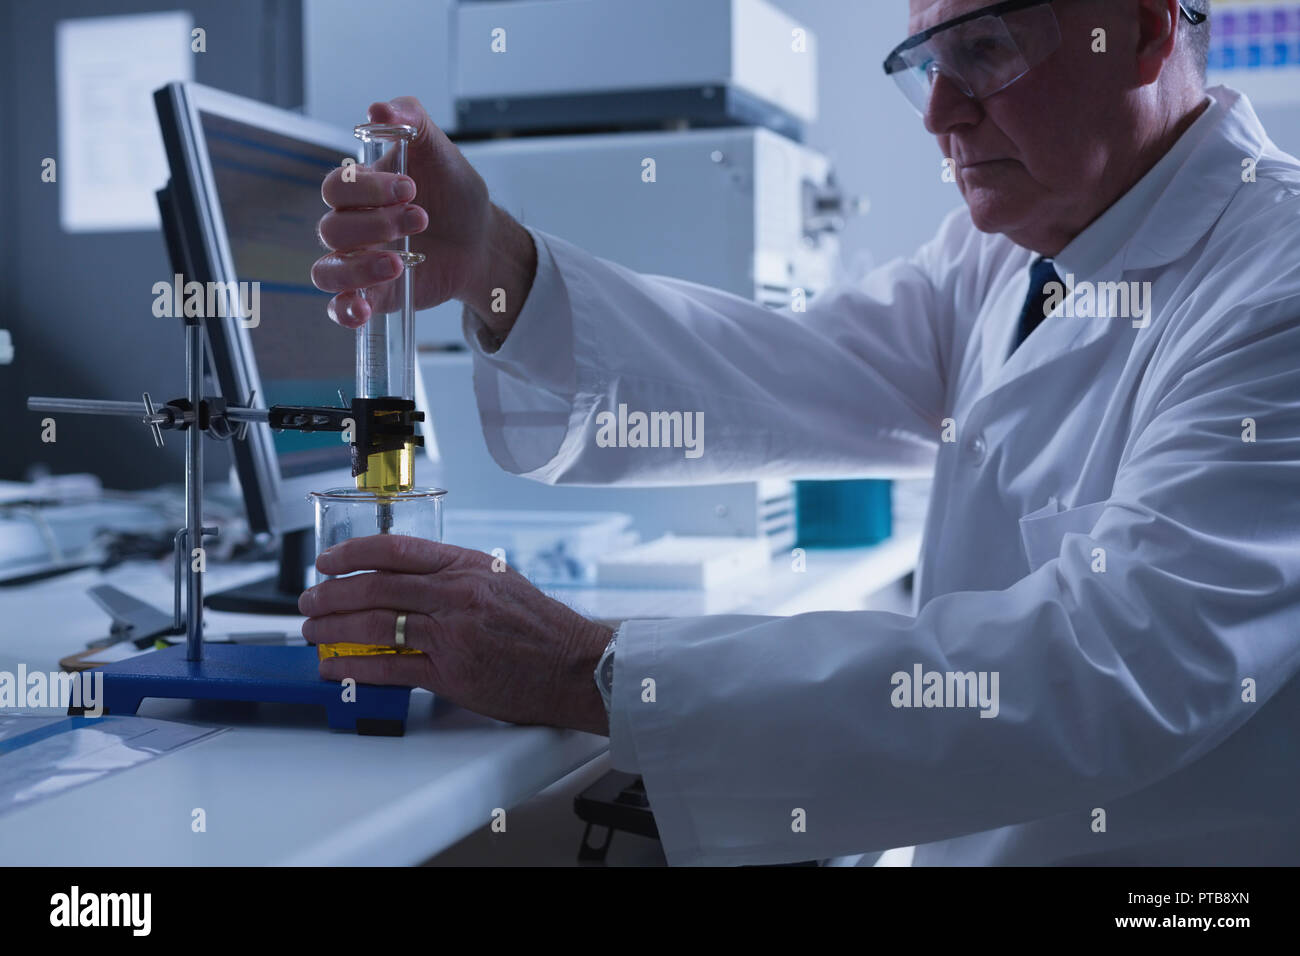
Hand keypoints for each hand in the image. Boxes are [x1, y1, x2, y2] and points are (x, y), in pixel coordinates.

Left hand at [298, 535, 612, 735]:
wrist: (575, 666)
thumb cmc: (541, 627)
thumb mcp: (498, 581)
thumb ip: (453, 576)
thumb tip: (403, 577)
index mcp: (466, 566)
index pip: (395, 550)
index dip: (352, 553)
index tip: (327, 561)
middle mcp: (456, 595)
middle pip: (375, 588)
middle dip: (331, 594)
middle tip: (309, 599)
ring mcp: (452, 635)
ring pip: (375, 625)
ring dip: (333, 628)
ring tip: (312, 631)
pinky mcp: (451, 674)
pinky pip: (390, 668)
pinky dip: (354, 667)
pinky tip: (334, 666)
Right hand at [311, 97, 536, 337]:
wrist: (482, 240)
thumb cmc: (454, 194)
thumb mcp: (440, 151)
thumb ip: (411, 121)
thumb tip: (377, 109)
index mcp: (358, 191)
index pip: (337, 187)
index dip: (368, 188)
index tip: (411, 188)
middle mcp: (351, 227)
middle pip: (333, 229)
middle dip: (378, 223)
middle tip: (422, 218)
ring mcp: (359, 264)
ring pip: (328, 271)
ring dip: (359, 268)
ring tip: (398, 263)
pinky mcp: (374, 295)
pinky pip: (341, 307)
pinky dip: (345, 310)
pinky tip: (362, 310)